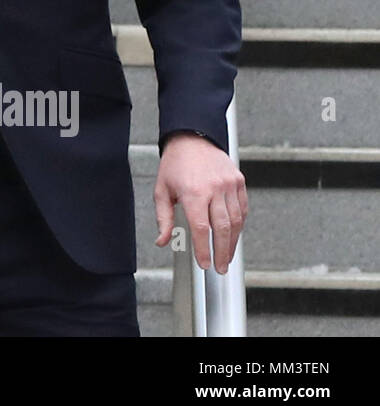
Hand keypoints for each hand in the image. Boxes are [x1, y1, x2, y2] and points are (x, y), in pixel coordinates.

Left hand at [154, 132, 247, 273]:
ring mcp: (229, 184)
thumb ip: (164, 218)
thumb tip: (163, 241)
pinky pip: (242, 209)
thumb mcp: (162, 189)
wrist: (192, 138)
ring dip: (232, 242)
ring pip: (236, 221)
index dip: (203, 249)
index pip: (201, 228)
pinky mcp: (239, 181)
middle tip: (220, 267)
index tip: (204, 263)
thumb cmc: (175, 164)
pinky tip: (234, 235)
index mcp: (193, 191)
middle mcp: (214, 188)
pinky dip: (239, 224)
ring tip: (227, 256)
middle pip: (222, 228)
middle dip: (222, 252)